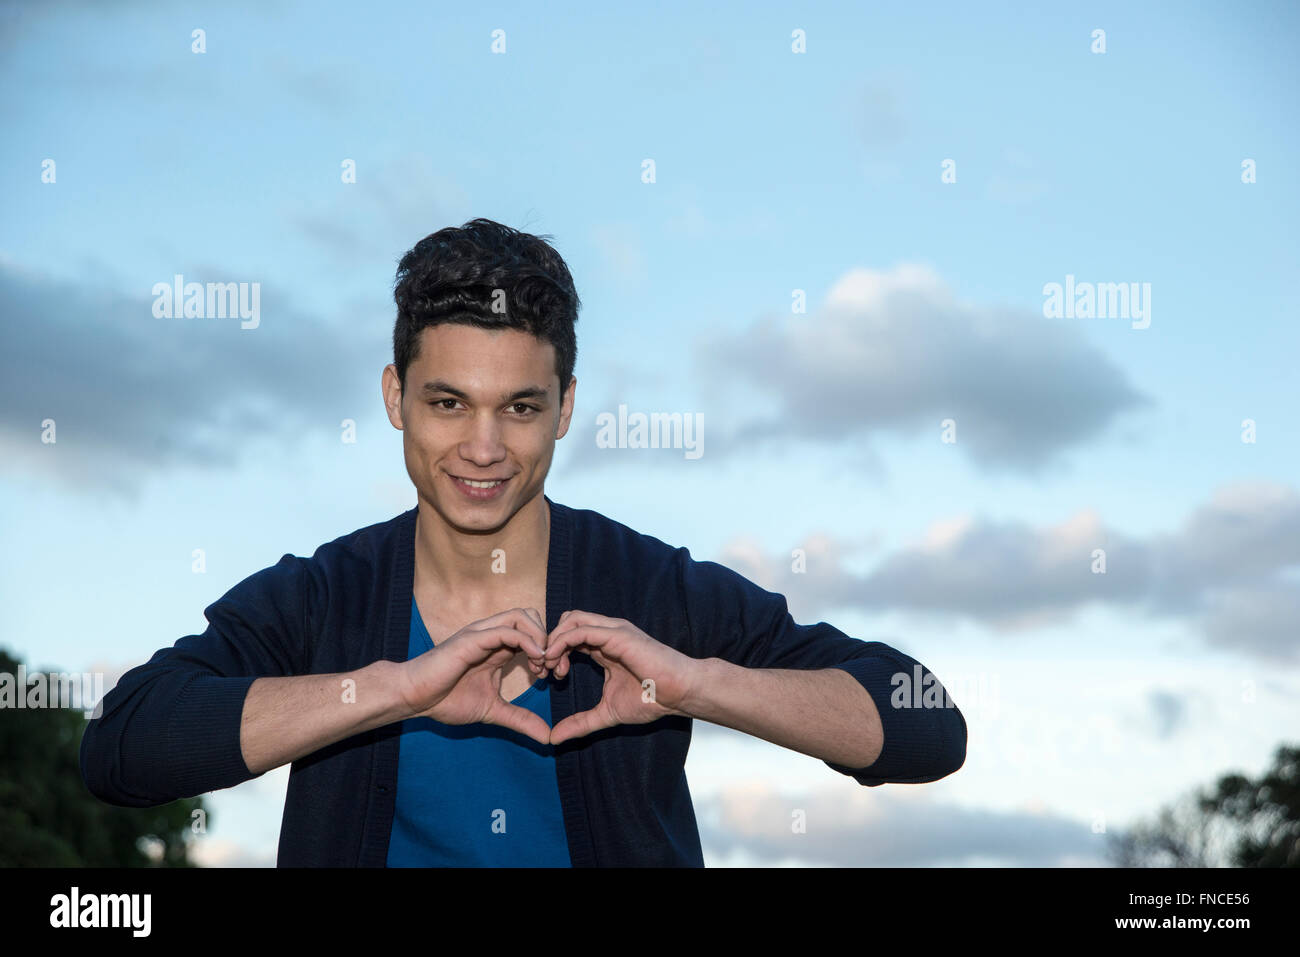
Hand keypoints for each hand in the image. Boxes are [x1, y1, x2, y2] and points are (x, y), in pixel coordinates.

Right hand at [397, 607, 551, 744]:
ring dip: (539, 636)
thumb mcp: (493, 711)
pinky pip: (505, 630)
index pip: (531, 631)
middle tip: (548, 666)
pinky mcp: (471, 640)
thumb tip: (547, 737)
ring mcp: (481, 634)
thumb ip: (520, 719)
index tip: (549, 675)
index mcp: (497, 647)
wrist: (413, 697)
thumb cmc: (446, 700)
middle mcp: (491, 634)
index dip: (547, 649)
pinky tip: (534, 660)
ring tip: (541, 663)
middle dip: (547, 637)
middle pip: (530, 615)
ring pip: (520, 615)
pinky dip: (526, 641)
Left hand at [542, 610, 699, 745]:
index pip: (570, 637)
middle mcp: (607, 633)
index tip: (546, 677)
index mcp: (604, 646)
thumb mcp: (607, 713)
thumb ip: (581, 723)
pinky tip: (556, 661)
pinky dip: (562, 641)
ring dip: (553, 640)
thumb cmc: (652, 699)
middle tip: (542, 669)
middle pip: (567, 622)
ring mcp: (612, 630)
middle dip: (548, 642)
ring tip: (548, 665)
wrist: (680, 693)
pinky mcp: (617, 634)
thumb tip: (554, 738)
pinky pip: (581, 630)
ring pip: (572, 619)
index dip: (553, 653)